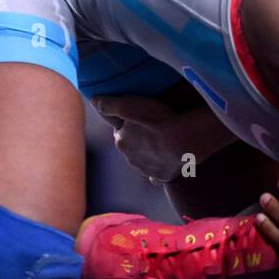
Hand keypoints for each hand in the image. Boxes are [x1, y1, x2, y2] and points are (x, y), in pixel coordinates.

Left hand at [94, 94, 224, 183]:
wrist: (184, 140)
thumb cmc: (157, 119)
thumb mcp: (130, 104)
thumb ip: (109, 104)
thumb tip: (94, 101)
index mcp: (121, 142)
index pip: (120, 132)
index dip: (129, 124)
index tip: (139, 118)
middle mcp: (130, 159)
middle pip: (132, 147)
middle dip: (138, 139)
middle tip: (152, 127)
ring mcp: (146, 170)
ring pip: (143, 161)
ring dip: (149, 153)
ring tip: (162, 141)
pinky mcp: (162, 177)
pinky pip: (156, 176)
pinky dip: (158, 171)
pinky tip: (165, 163)